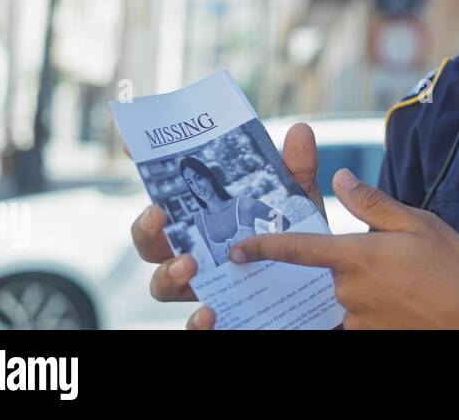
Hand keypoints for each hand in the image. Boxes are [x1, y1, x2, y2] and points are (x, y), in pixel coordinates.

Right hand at [129, 122, 327, 329]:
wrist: (322, 285)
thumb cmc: (297, 239)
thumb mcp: (298, 202)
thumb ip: (297, 170)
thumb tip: (300, 131)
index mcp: (204, 221)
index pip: (167, 198)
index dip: (148, 174)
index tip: (135, 149)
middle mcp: (194, 254)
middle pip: (151, 244)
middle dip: (147, 229)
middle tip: (159, 214)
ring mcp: (203, 286)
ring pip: (162, 285)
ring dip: (166, 273)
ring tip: (187, 263)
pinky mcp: (221, 316)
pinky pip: (196, 326)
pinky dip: (198, 322)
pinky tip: (210, 312)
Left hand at [229, 169, 458, 328]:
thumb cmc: (456, 273)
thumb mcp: (420, 225)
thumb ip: (374, 204)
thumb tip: (342, 180)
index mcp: (356, 256)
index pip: (297, 249)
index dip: (263, 247)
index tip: (238, 249)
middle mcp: (348, 290)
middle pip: (335, 270)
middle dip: (359, 261)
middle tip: (401, 259)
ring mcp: (357, 318)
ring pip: (351, 293)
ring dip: (374, 286)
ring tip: (415, 283)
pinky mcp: (368, 336)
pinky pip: (364, 315)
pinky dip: (382, 306)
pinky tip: (412, 301)